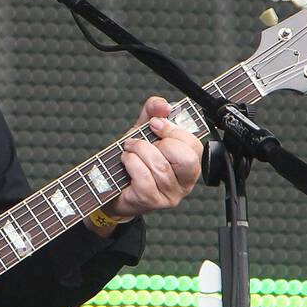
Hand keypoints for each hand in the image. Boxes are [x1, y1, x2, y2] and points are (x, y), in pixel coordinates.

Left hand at [93, 96, 203, 224]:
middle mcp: (185, 182)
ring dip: (140, 151)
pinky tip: (126, 161)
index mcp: (190, 164)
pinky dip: (131, 163)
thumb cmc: (134, 161)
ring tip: (129, 149)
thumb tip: (162, 105)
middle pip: (186, 159)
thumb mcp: (144, 133)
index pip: (194, 145)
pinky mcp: (152, 201)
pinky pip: (144, 178)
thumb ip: (153, 114)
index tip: (155, 124)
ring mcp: (170, 195)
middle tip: (142, 140)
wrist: (112, 186)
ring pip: (161, 167)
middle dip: (160, 143)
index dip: (174, 130)